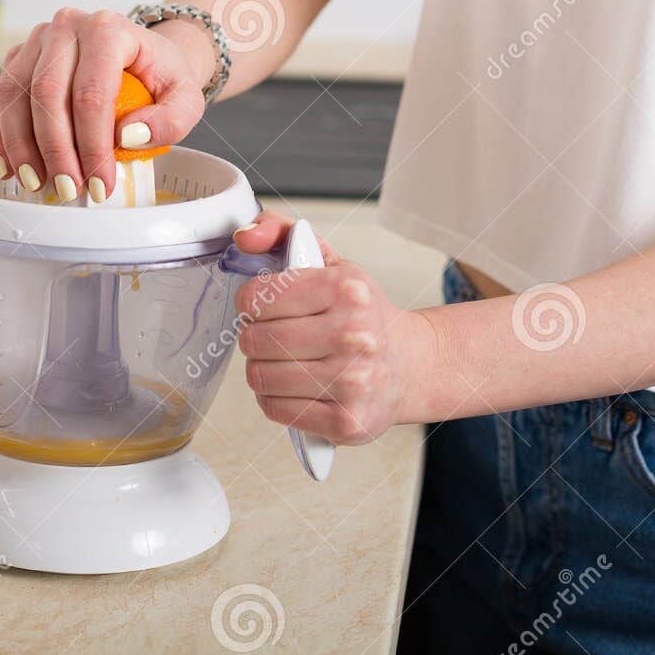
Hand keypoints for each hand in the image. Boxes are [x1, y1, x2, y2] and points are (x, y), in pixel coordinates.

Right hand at [0, 8, 214, 201]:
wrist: (143, 55)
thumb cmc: (161, 77)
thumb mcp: (186, 100)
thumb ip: (169, 121)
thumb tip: (128, 137)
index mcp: (108, 30)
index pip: (92, 92)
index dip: (92, 145)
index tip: (100, 184)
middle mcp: (67, 27)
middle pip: (48, 93)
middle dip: (55, 150)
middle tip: (68, 189)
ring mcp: (38, 40)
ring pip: (16, 95)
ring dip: (22, 147)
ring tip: (37, 183)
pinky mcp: (19, 57)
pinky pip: (1, 99)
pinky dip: (1, 136)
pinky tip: (10, 168)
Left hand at [233, 211, 431, 445]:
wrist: (410, 365)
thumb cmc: (363, 314)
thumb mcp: (328, 261)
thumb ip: (282, 233)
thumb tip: (244, 237)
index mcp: (346, 289)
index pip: (255, 298)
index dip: (252, 304)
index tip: (267, 307)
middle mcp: (353, 335)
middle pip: (254, 340)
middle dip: (256, 338)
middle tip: (278, 336)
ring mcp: (352, 382)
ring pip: (259, 377)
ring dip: (264, 370)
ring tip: (289, 362)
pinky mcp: (346, 422)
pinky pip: (276, 409)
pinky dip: (276, 400)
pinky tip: (297, 387)